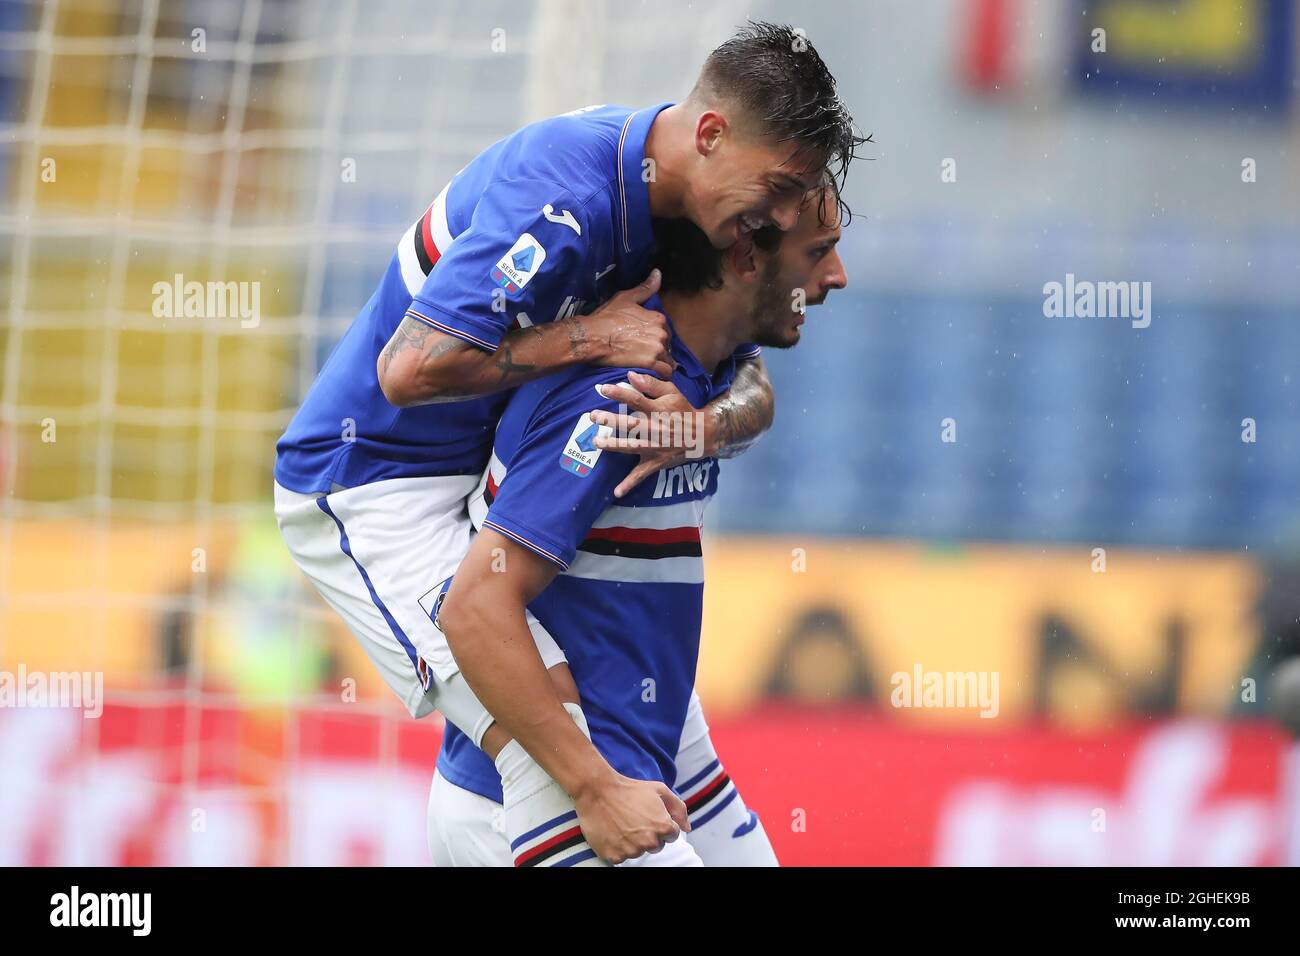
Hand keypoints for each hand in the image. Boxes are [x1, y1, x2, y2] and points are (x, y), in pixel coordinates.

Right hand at [573, 771, 689, 863]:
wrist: (598, 791)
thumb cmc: (630, 789)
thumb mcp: (659, 790)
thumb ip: (679, 809)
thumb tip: (687, 828)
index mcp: (663, 827)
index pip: (671, 835)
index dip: (662, 824)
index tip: (649, 816)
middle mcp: (649, 842)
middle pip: (656, 846)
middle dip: (649, 835)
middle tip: (635, 820)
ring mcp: (631, 851)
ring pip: (638, 852)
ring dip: (633, 842)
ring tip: (623, 824)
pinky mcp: (614, 856)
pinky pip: (621, 857)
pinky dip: (618, 847)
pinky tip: (614, 832)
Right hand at [575, 270, 673, 378]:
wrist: (593, 337)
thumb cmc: (607, 317)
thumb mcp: (626, 298)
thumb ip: (645, 288)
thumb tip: (658, 273)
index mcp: (658, 318)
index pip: (665, 329)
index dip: (656, 335)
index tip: (646, 340)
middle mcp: (662, 333)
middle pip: (667, 344)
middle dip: (660, 349)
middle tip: (645, 353)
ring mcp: (658, 349)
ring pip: (668, 359)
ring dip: (661, 362)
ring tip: (649, 366)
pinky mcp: (651, 364)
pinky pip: (665, 372)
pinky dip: (661, 374)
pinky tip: (653, 374)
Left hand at [589, 371, 715, 497]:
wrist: (703, 434)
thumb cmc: (684, 410)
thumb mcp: (673, 392)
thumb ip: (652, 384)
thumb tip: (631, 376)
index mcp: (658, 411)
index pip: (636, 400)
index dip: (620, 393)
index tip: (603, 388)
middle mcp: (655, 429)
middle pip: (631, 424)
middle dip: (611, 420)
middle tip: (593, 416)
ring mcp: (655, 447)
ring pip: (631, 447)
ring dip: (613, 445)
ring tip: (596, 442)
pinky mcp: (655, 462)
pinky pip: (641, 474)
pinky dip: (630, 484)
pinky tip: (617, 492)